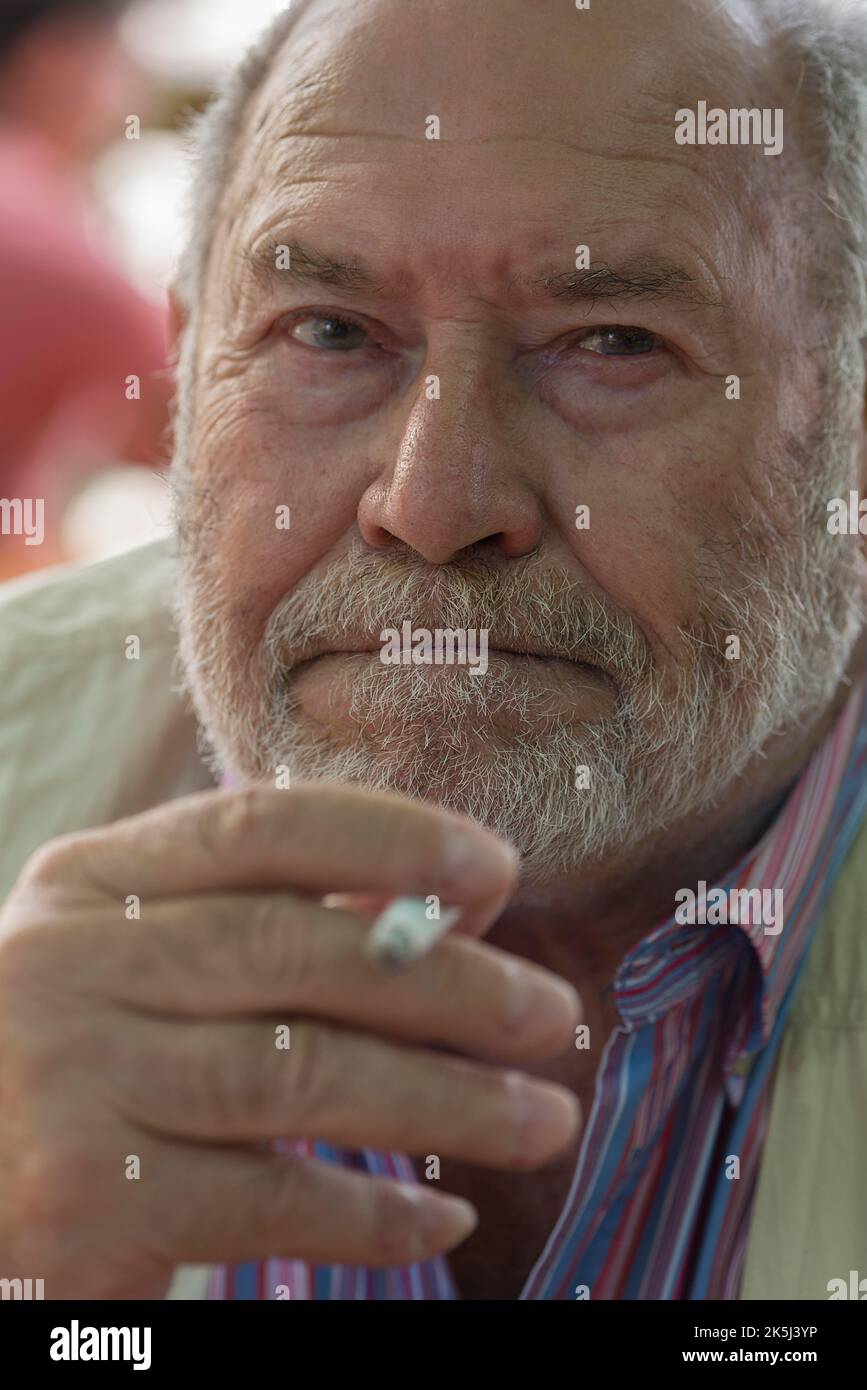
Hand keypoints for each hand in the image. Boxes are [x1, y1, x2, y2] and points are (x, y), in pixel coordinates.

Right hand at [0, 784, 580, 1297]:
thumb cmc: (69, 1051)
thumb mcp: (131, 956)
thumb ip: (257, 920)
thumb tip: (439, 909)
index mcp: (93, 881)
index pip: (263, 829)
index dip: (395, 839)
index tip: (496, 869)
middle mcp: (74, 964)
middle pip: (298, 952)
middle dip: (448, 982)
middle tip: (549, 1013)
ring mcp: (74, 1080)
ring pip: (299, 1073)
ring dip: (446, 1101)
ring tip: (541, 1118)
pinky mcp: (85, 1201)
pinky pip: (267, 1200)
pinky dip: (372, 1215)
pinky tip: (441, 1220)